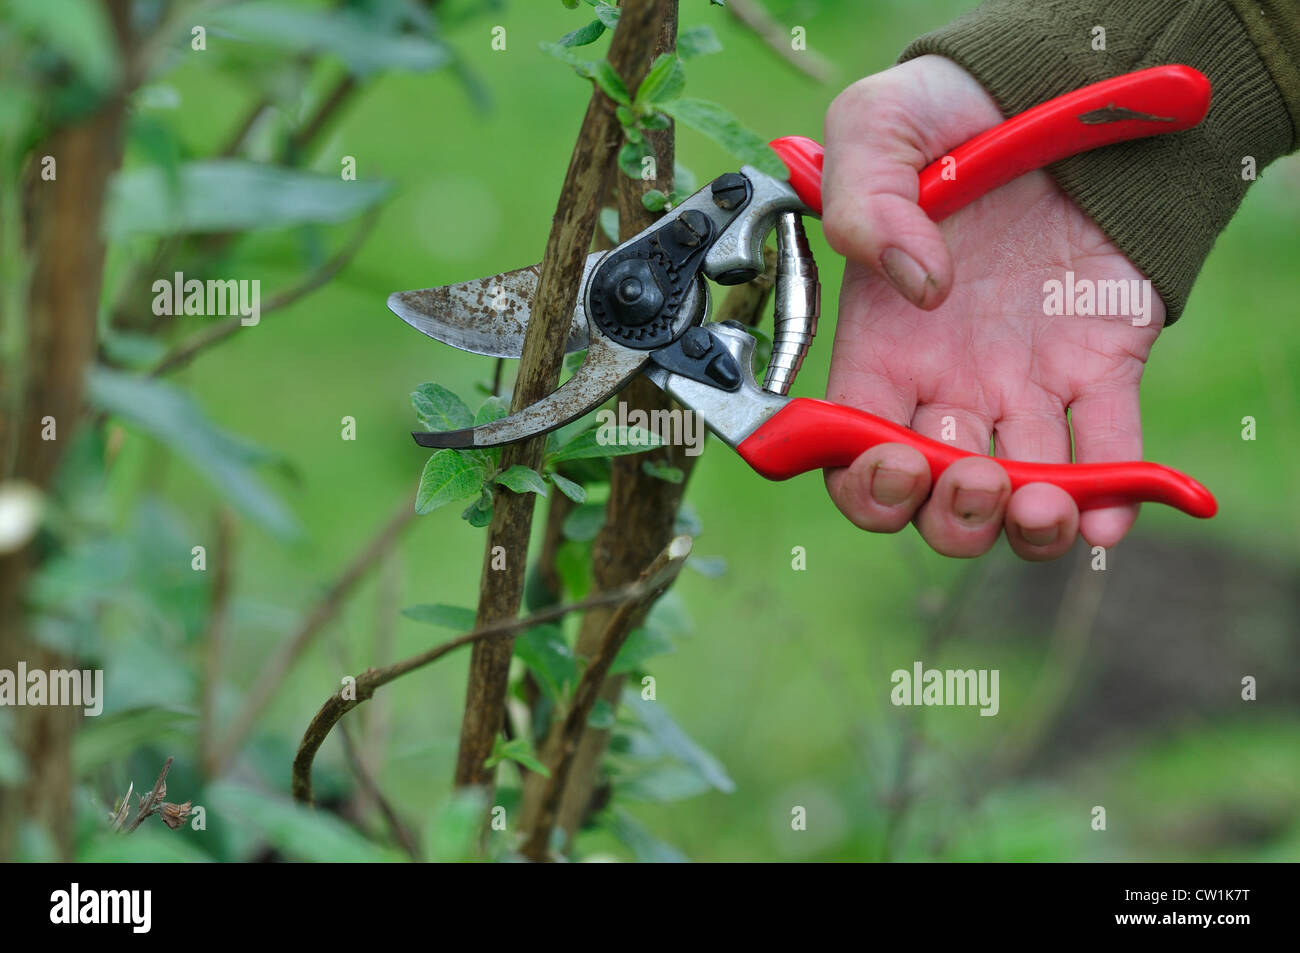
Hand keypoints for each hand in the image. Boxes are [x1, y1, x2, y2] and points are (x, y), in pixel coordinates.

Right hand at [820, 55, 1162, 560]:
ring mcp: (1024, 382)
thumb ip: (863, 203)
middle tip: (974, 474)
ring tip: (1042, 502)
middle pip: (935, 498)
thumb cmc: (949, 114)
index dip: (864, 483)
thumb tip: (921, 288)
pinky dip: (1112, 495)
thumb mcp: (877, 126)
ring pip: (1019, 493)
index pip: (853, 452)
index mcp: (880, 347)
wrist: (1049, 93)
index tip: (893, 461)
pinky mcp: (1101, 364)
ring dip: (1025, 526)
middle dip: (950, 513)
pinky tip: (1107, 512)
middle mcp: (946, 382)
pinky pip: (1107, 449)